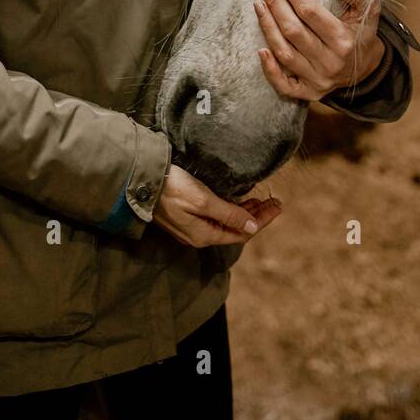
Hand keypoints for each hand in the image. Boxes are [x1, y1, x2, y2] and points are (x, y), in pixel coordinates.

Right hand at [152, 165, 283, 248]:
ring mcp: (191, 226)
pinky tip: (238, 199)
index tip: (278, 206)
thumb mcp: (203, 201)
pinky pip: (216, 216)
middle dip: (257, 216)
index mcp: (205, 235)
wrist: (140, 183)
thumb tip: (253, 227)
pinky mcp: (185, 215)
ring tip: (261, 199)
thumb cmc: (172, 190)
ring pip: (226, 222)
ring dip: (245, 211)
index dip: (262, 220)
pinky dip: (231, 208)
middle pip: (235, 229)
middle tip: (274, 201)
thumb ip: (229, 214)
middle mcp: (199, 235)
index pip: (242, 233)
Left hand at [254, 0, 384, 101]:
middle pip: (292, 29)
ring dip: (267, 27)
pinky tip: (260, 50)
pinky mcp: (309, 92)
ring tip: (258, 3)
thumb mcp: (368, 13)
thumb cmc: (361, 36)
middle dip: (275, 2)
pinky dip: (270, 70)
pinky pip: (284, 85)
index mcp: (343, 39)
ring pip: (284, 52)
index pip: (309, 10)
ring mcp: (318, 78)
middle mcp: (330, 61)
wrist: (367, 71)